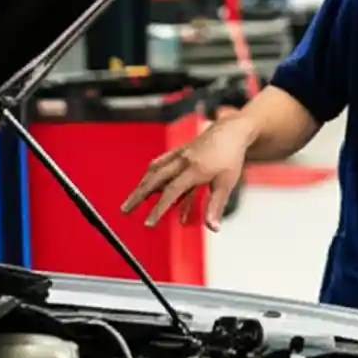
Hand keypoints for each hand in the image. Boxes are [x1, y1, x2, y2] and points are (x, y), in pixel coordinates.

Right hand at [120, 116, 250, 230]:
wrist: (232, 130)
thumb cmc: (231, 156)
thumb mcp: (227, 183)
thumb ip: (216, 206)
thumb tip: (212, 227)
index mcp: (195, 169)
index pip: (172, 191)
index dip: (159, 209)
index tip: (148, 223)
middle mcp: (184, 160)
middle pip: (155, 179)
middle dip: (138, 196)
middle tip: (124, 210)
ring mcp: (180, 154)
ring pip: (155, 170)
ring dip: (142, 185)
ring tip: (132, 199)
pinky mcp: (179, 150)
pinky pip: (160, 162)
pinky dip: (151, 173)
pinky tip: (147, 182)